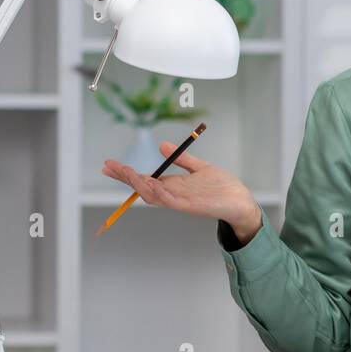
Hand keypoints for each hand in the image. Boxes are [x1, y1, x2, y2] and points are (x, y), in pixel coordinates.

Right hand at [100, 142, 262, 241]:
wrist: (241, 201)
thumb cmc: (223, 188)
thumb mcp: (201, 168)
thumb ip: (183, 159)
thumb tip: (163, 145)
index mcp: (174, 185)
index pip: (145, 179)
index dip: (127, 173)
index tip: (110, 164)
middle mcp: (173, 194)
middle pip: (143, 187)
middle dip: (125, 177)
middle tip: (109, 167)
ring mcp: (180, 201)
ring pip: (152, 194)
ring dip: (138, 183)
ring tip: (126, 172)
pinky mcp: (190, 206)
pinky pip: (170, 200)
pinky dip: (159, 192)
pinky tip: (150, 182)